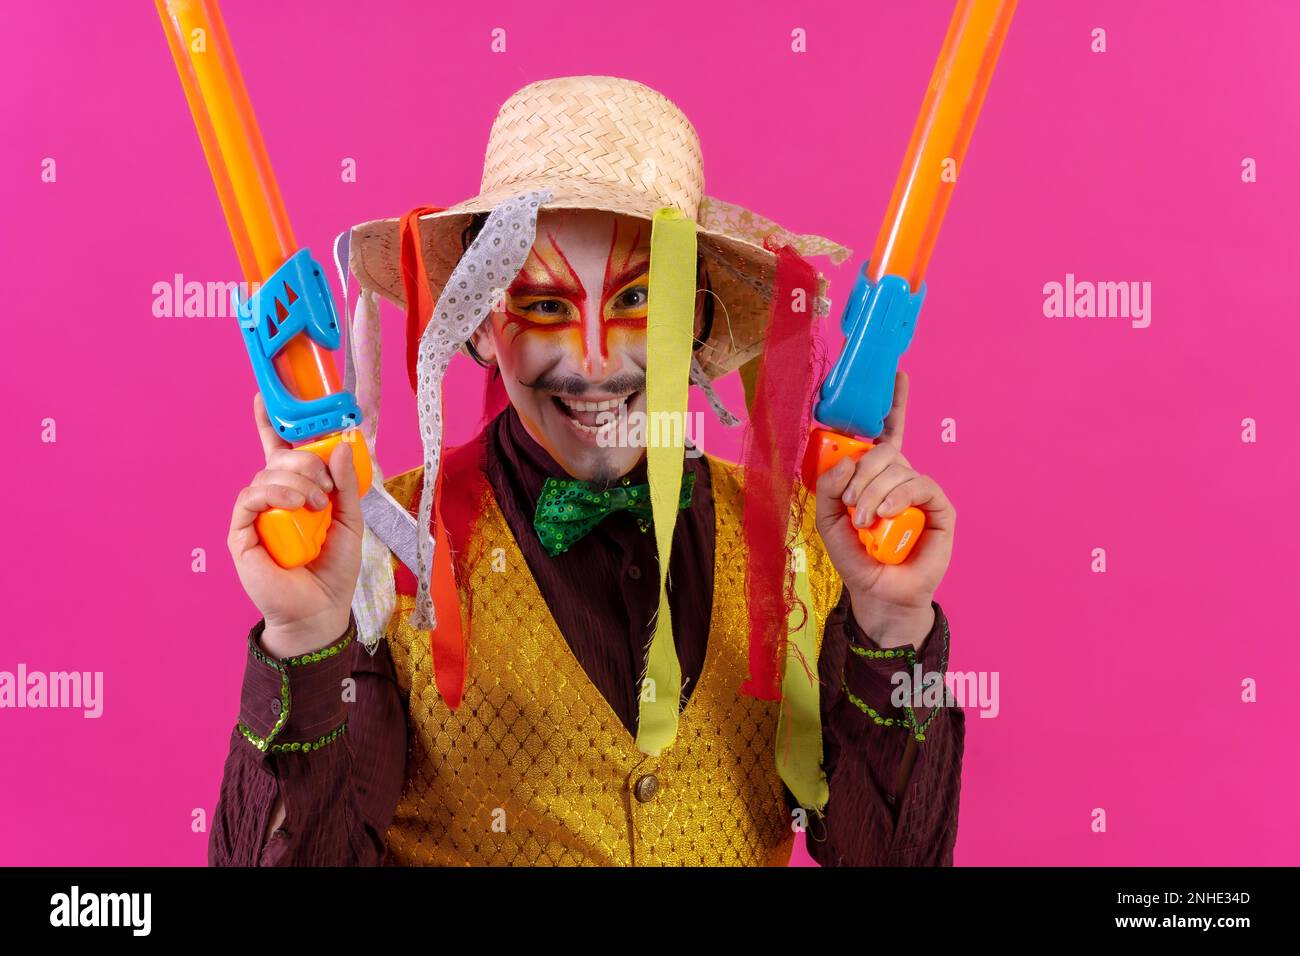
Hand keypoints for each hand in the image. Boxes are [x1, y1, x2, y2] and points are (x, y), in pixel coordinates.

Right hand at [227, 394, 364, 657]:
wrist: (320, 609)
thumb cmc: (333, 567)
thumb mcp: (350, 519)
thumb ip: (347, 483)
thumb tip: (342, 444)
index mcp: (296, 492)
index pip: (279, 452)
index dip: (270, 425)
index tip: (262, 396)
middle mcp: (272, 499)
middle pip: (280, 459)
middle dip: (306, 463)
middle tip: (327, 486)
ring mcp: (255, 515)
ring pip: (266, 475)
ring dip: (297, 482)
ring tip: (316, 504)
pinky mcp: (241, 533)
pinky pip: (249, 498)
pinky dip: (274, 493)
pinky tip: (295, 505)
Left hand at [814, 372, 954, 647]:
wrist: (879, 593)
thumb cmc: (857, 556)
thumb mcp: (830, 520)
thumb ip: (830, 487)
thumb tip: (848, 461)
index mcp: (877, 475)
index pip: (887, 433)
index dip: (894, 404)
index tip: (897, 374)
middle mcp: (901, 477)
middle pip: (883, 450)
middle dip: (861, 473)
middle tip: (851, 504)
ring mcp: (920, 491)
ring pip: (897, 468)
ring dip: (873, 492)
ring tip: (865, 521)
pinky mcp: (939, 507)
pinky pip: (919, 485)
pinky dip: (897, 497)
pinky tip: (885, 514)